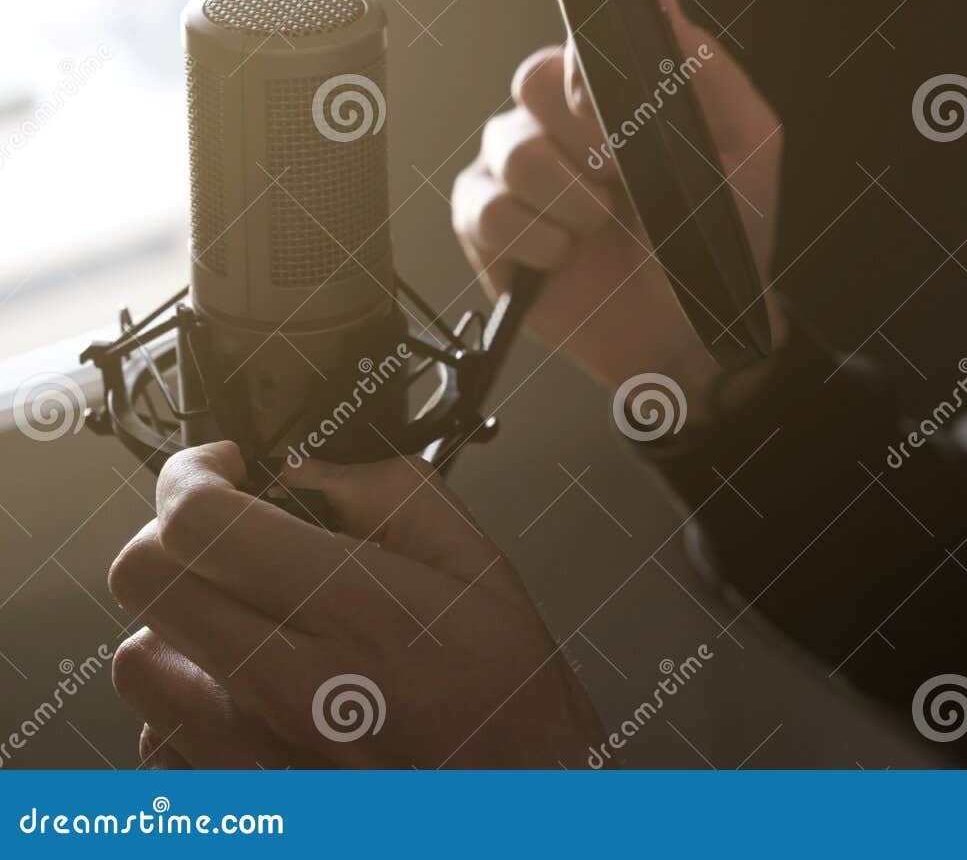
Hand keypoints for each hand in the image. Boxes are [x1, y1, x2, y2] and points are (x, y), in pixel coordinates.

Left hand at [107, 442, 602, 767]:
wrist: (525, 804)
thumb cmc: (510, 701)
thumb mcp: (482, 568)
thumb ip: (396, 496)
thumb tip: (314, 470)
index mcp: (359, 611)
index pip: (200, 522)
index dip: (190, 473)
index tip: (217, 467)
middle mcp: (292, 684)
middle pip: (144, 578)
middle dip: (175, 533)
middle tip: (224, 531)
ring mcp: (255, 750)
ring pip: (137, 659)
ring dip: (173, 623)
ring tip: (234, 617)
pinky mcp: (241, 794)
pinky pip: (157, 737)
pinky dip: (184, 704)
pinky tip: (243, 690)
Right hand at [452, 0, 784, 408]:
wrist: (690, 334)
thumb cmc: (718, 241)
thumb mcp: (746, 152)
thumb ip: (707, 72)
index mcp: (609, 96)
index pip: (573, 44)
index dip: (587, 70)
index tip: (618, 114)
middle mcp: (554, 123)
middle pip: (530, 81)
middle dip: (586, 135)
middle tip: (624, 181)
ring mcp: (514, 174)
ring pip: (510, 148)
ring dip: (570, 196)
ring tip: (603, 225)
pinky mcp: (486, 230)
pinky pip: (487, 211)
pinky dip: (538, 239)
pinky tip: (567, 256)